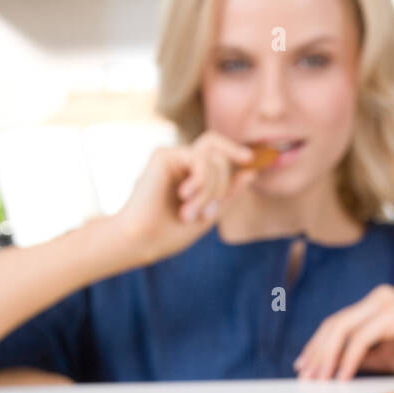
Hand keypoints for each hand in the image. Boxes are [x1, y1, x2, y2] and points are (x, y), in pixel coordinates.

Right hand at [109, 131, 258, 266]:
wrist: (142, 240)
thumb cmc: (170, 233)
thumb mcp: (209, 214)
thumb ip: (229, 194)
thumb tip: (251, 171)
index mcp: (192, 175)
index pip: (219, 154)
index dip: (235, 151)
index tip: (251, 160)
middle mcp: (182, 163)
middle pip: (219, 154)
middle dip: (223, 186)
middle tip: (207, 213)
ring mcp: (173, 157)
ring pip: (212, 160)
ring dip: (209, 191)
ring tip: (190, 214)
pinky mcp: (163, 155)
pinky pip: (199, 159)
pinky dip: (200, 182)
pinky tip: (184, 197)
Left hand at [294, 284, 393, 380]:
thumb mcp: (384, 358)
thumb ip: (358, 356)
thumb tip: (327, 368)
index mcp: (375, 305)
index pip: (336, 324)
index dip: (316, 347)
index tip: (303, 369)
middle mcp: (378, 298)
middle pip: (334, 325)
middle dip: (316, 354)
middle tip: (306, 378)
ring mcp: (386, 303)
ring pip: (342, 330)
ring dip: (327, 358)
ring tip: (319, 382)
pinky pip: (360, 339)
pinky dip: (347, 361)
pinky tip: (341, 379)